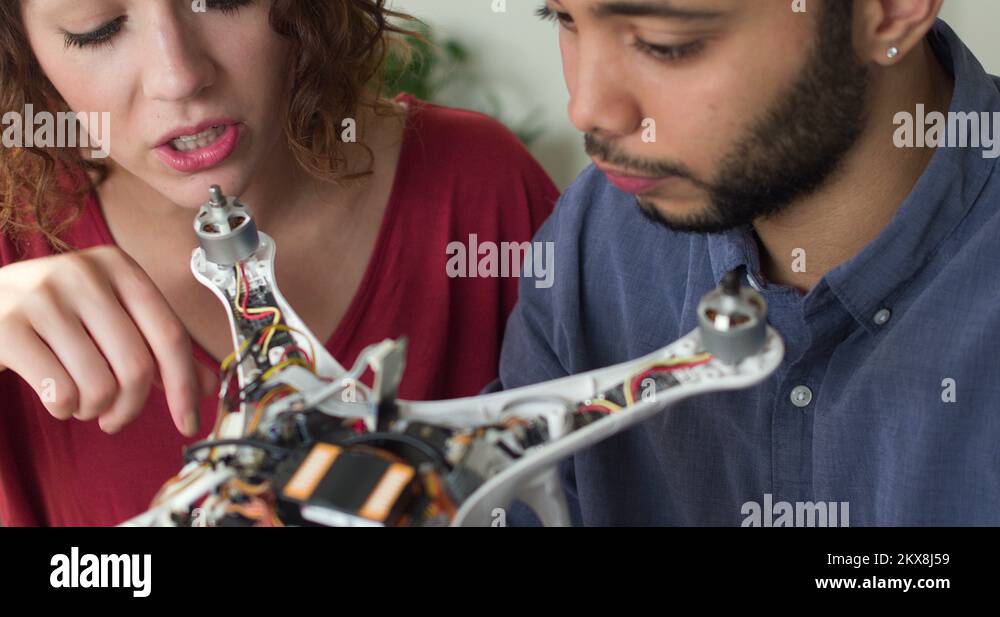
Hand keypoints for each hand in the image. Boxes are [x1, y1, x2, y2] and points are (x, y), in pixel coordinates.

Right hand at [0, 245, 216, 435]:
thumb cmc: (51, 315)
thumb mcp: (108, 316)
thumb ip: (156, 345)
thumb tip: (207, 386)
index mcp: (118, 266)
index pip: (170, 335)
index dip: (184, 385)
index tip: (189, 421)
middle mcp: (82, 273)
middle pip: (138, 366)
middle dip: (132, 407)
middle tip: (116, 417)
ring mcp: (41, 297)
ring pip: (100, 386)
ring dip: (94, 410)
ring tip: (80, 400)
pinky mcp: (5, 327)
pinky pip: (61, 393)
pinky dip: (64, 408)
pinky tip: (54, 395)